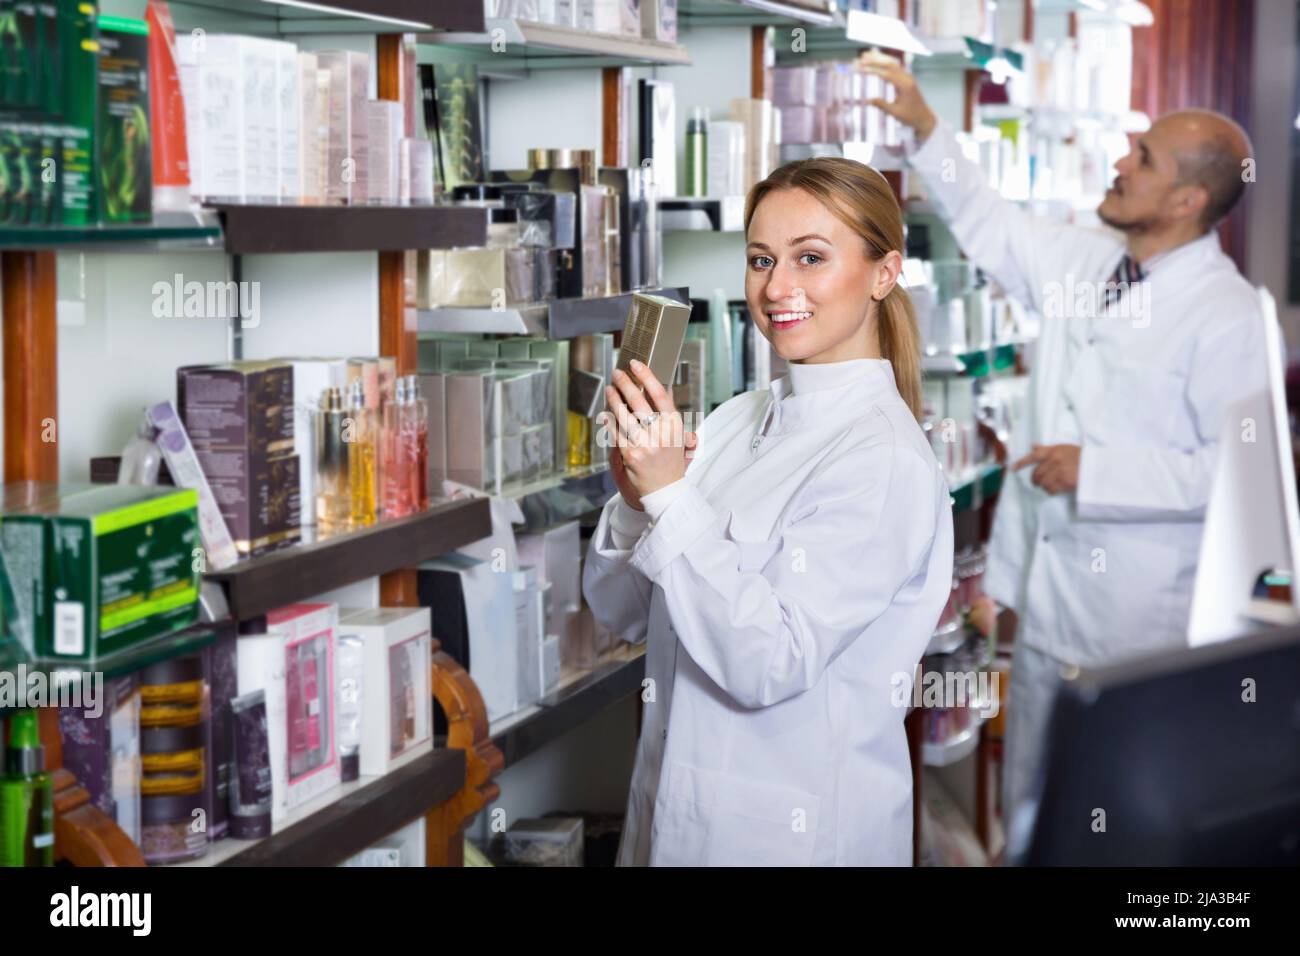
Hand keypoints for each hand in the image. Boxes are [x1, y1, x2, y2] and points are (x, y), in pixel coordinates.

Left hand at [598, 361, 688, 505]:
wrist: (664, 490)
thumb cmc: (670, 461)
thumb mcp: (678, 436)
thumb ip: (670, 413)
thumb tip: (665, 388)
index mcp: (674, 425)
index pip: (660, 394)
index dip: (646, 376)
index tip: (636, 364)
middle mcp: (660, 433)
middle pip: (638, 400)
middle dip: (624, 383)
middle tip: (617, 373)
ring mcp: (644, 443)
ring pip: (623, 414)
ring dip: (613, 399)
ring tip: (609, 389)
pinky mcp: (630, 454)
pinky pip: (615, 432)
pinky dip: (609, 420)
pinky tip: (606, 413)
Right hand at [856, 50, 937, 143]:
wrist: (924, 116)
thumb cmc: (910, 116)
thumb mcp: (895, 113)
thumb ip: (882, 105)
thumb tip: (867, 100)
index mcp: (905, 86)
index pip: (887, 73)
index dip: (873, 70)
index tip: (861, 68)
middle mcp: (907, 78)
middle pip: (889, 64)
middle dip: (874, 60)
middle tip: (861, 57)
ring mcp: (907, 76)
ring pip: (892, 62)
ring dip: (879, 58)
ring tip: (865, 54)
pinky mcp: (906, 77)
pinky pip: (895, 66)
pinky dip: (884, 61)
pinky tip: (876, 59)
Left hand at [1012, 444, 1080, 494]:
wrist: (1096, 466)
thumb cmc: (1079, 456)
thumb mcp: (1064, 448)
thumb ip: (1047, 449)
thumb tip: (1032, 446)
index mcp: (1053, 451)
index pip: (1033, 456)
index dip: (1021, 463)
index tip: (1013, 468)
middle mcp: (1055, 460)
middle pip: (1037, 473)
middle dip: (1035, 479)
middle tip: (1036, 482)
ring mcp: (1060, 471)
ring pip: (1042, 482)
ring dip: (1043, 486)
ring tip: (1048, 485)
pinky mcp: (1065, 482)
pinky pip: (1050, 489)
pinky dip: (1050, 491)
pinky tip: (1054, 489)